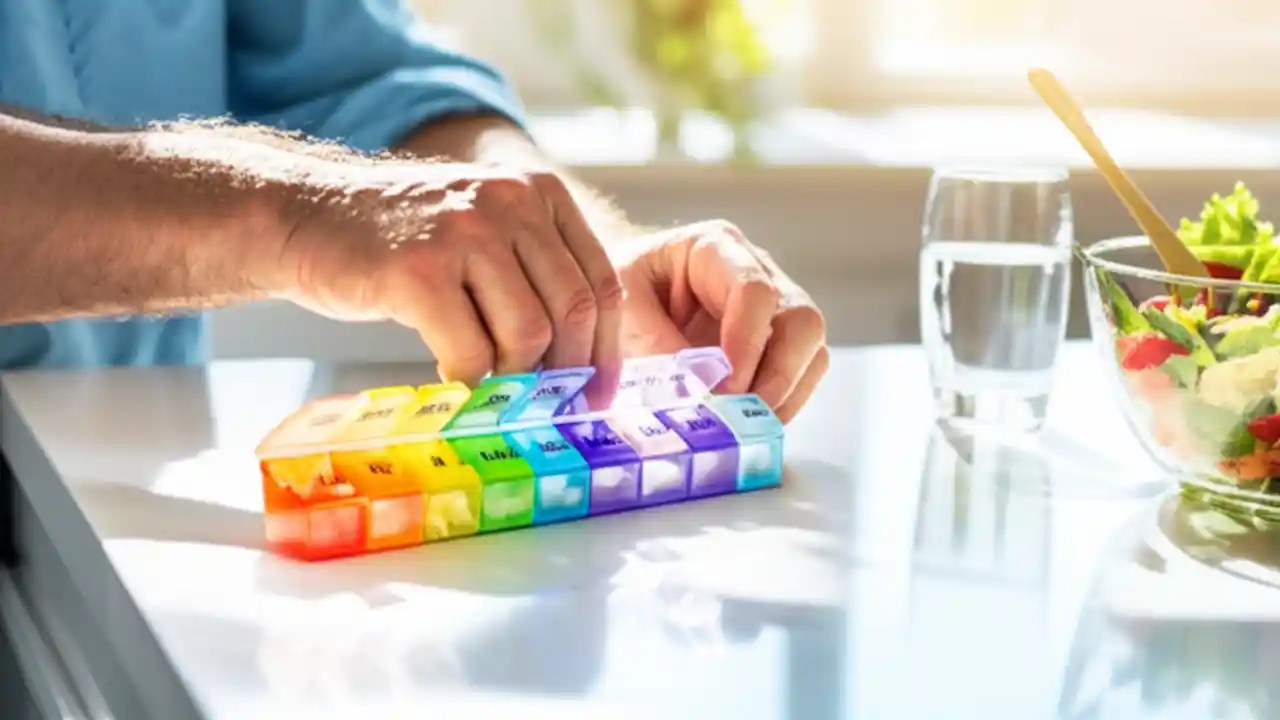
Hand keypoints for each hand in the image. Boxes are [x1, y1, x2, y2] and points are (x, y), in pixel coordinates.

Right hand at [269, 159, 622, 386]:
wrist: (306, 217)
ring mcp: (465, 230)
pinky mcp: (419, 268)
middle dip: (565, 373)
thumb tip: (585, 369)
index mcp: (540, 193)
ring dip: (511, 378)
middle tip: (542, 407)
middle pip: (574, 310)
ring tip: (485, 382)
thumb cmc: (404, 245)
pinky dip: (466, 378)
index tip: (595, 395)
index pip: (602, 281)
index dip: (607, 349)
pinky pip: (470, 351)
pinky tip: (447, 372)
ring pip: (529, 334)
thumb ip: (537, 279)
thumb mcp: (486, 236)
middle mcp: (511, 201)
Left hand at [611, 220, 828, 421]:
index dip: (745, 344)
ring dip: (782, 395)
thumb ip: (653, 341)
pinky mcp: (780, 343)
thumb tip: (698, 385)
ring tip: (740, 424)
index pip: (755, 290)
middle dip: (777, 375)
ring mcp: (777, 308)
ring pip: (811, 350)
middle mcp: (759, 272)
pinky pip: (804, 374)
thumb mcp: (620, 308)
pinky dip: (782, 404)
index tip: (722, 387)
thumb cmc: (622, 292)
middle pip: (801, 320)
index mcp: (716, 248)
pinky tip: (746, 421)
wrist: (621, 296)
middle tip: (739, 414)